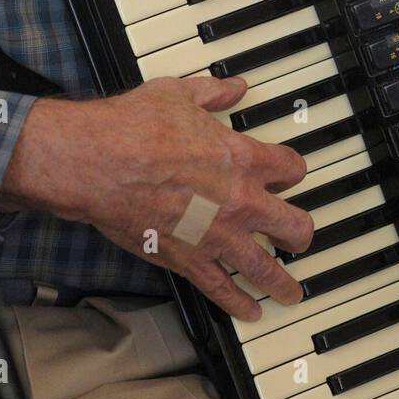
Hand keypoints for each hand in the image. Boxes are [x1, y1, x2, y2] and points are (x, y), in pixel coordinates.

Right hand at [2, 75, 312, 320]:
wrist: (99, 163)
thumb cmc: (133, 128)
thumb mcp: (179, 94)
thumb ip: (213, 93)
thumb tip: (233, 87)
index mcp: (242, 158)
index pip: (291, 169)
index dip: (291, 172)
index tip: (288, 176)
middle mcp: (240, 201)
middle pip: (293, 224)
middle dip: (299, 233)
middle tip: (299, 237)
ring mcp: (217, 236)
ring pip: (266, 267)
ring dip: (282, 281)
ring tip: (290, 292)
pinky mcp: (189, 260)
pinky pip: (222, 289)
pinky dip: (238, 304)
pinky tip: (249, 311)